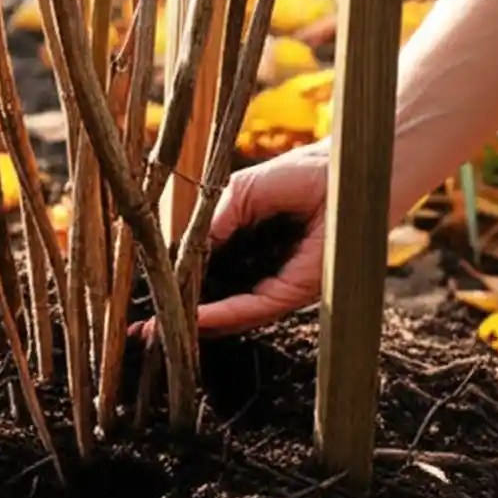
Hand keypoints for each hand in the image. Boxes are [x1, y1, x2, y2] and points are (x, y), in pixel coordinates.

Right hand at [129, 140, 329, 340]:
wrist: (356, 166)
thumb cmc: (308, 169)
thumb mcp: (244, 191)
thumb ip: (214, 221)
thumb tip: (181, 252)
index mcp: (252, 245)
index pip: (208, 274)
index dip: (176, 287)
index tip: (142, 301)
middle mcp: (266, 270)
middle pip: (216, 302)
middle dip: (180, 316)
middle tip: (141, 330)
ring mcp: (282, 282)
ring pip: (233, 314)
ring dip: (196, 323)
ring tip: (159, 330)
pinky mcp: (300, 289)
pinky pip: (256, 307)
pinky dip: (226, 314)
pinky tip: (199, 318)